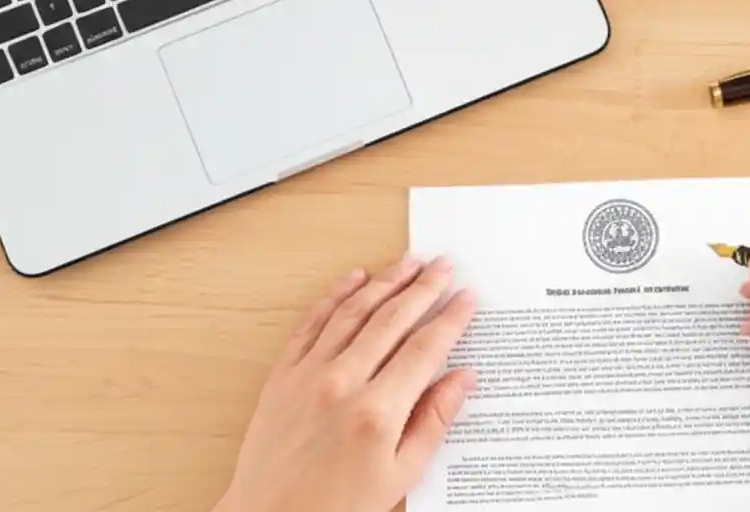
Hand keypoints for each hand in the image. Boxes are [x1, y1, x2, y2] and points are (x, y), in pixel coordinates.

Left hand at [215, 257, 476, 511]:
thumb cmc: (336, 508)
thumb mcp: (400, 476)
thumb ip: (433, 422)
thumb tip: (461, 380)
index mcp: (378, 412)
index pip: (425, 349)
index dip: (451, 319)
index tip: (467, 298)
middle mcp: (343, 383)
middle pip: (393, 320)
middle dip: (424, 288)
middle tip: (444, 266)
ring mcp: (308, 375)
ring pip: (354, 312)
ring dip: (385, 281)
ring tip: (408, 261)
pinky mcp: (282, 375)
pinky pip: (311, 323)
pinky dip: (334, 296)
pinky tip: (353, 279)